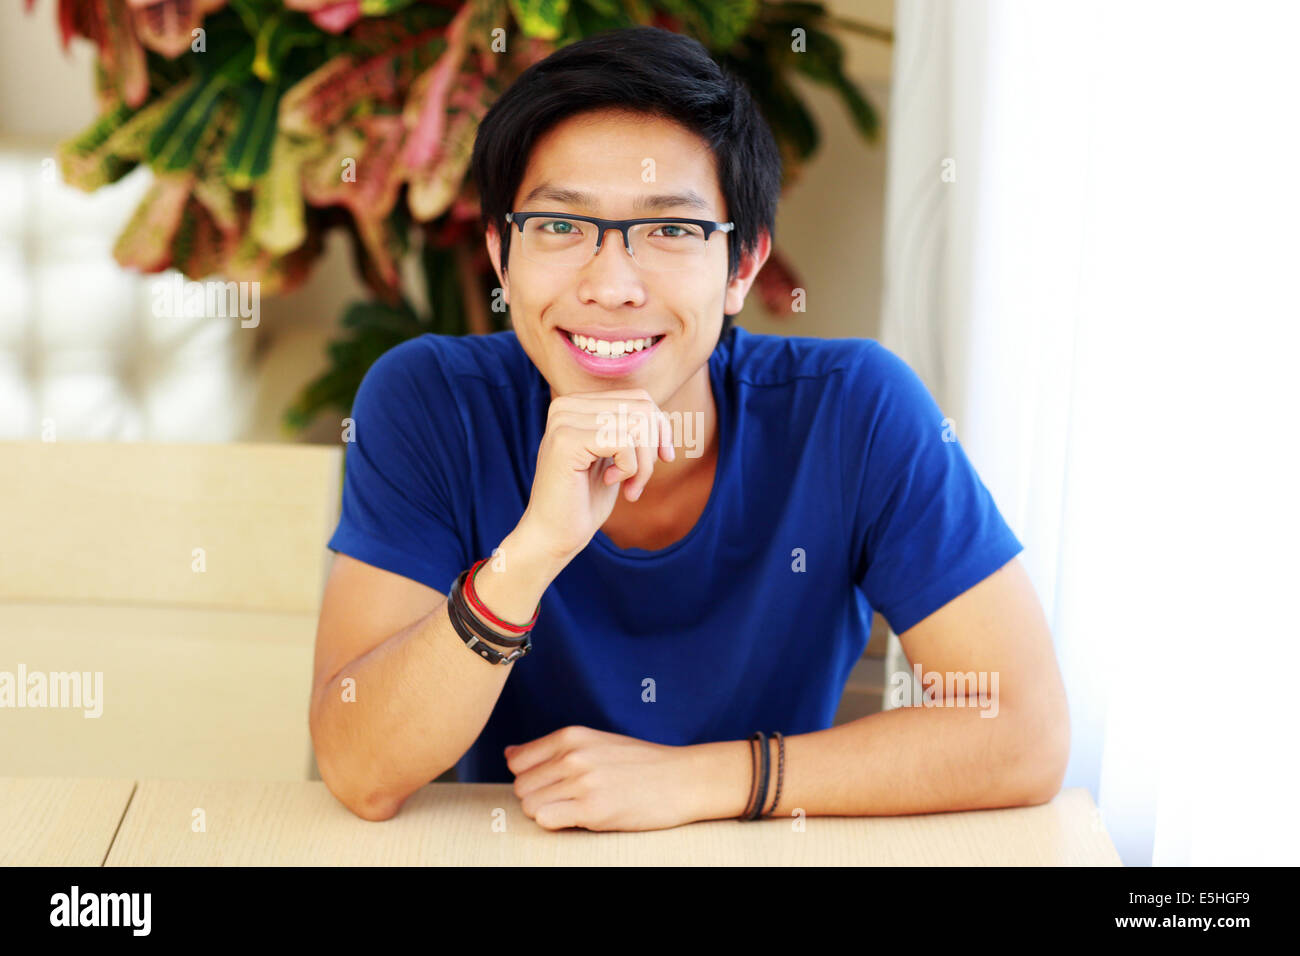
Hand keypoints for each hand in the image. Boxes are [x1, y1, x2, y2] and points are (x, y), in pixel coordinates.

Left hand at [504, 725, 702, 831]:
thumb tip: (510, 754)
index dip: (527, 777)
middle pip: (521, 786)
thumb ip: (552, 748)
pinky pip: (547, 820)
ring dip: (546, 812)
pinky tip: (579, 818)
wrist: (683, 779)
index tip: (548, 784)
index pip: (518, 760)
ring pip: (530, 805)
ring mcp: (582, 782)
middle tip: (563, 801)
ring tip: (573, 809)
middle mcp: (573, 755)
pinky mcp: (593, 809)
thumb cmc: (640, 763)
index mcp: (572, 736)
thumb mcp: (595, 742)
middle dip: (536, 798)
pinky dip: (556, 823)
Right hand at [518, 388, 674, 562]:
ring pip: (637, 424)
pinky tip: (611, 483)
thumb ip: (630, 430)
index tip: (662, 459)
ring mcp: (564, 420)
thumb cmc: (584, 499)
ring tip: (629, 487)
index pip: (639, 398)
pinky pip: (624, 442)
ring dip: (644, 464)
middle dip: (653, 448)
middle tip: (639, 481)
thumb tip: (662, 417)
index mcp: (576, 404)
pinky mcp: (566, 441)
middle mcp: (566, 405)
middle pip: (642, 408)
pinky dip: (630, 468)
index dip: (660, 430)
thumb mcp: (614, 457)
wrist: (552, 534)